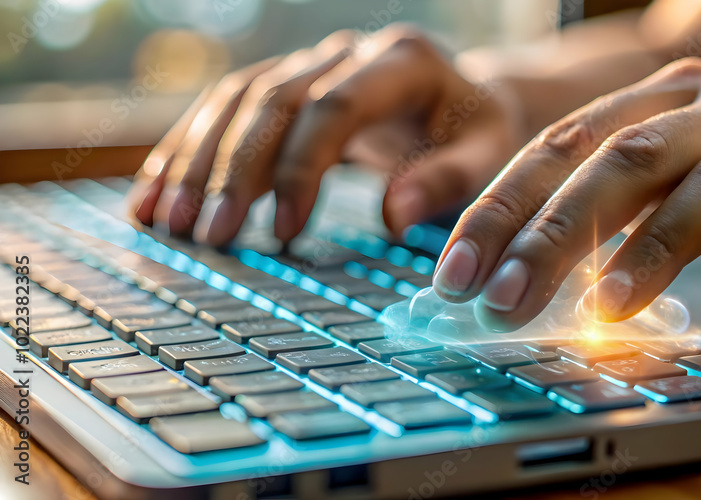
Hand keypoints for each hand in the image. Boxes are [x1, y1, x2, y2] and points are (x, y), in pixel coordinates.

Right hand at [128, 25, 525, 244]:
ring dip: (195, 161)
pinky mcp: (287, 82)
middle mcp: (347, 51)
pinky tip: (154, 194)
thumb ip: (448, 180)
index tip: (283, 231)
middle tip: (209, 237)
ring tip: (163, 223)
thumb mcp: (485, 155)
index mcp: (402, 61)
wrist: (464, 100)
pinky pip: (226, 108)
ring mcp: (311, 61)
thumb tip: (392, 214)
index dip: (302, 168)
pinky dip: (187, 150)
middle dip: (235, 172)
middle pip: (273, 101)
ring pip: (237, 99)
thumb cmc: (479, 134)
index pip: (336, 108)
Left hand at [433, 57, 700, 330]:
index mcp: (677, 99)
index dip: (506, 206)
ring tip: (602, 307)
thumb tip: (530, 268)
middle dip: (555, 229)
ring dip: (652, 247)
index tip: (457, 271)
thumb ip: (625, 210)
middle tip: (504, 297)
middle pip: (628, 157)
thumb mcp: (695, 185)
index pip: (570, 143)